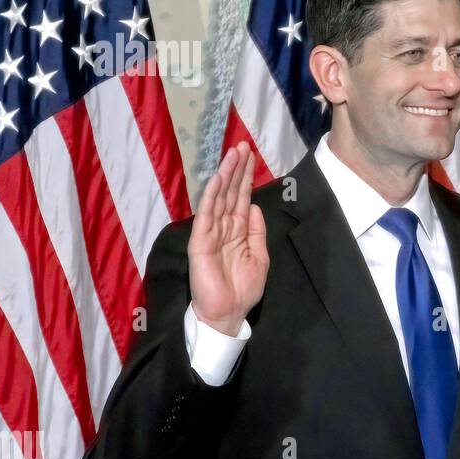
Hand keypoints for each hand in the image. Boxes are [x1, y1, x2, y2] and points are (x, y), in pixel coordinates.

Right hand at [188, 142, 268, 335]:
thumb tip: (253, 206)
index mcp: (237, 231)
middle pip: (230, 192)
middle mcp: (223, 227)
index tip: (250, 156)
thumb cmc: (243, 288)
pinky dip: (211, 197)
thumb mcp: (259, 256)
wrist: (228, 313)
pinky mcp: (200, 242)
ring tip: (232, 155)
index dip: (245, 177)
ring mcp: (210, 233)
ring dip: (225, 176)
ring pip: (218, 199)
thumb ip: (256, 231)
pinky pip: (206, 216)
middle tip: (241, 145)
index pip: (241, 197)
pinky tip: (217, 180)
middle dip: (236, 169)